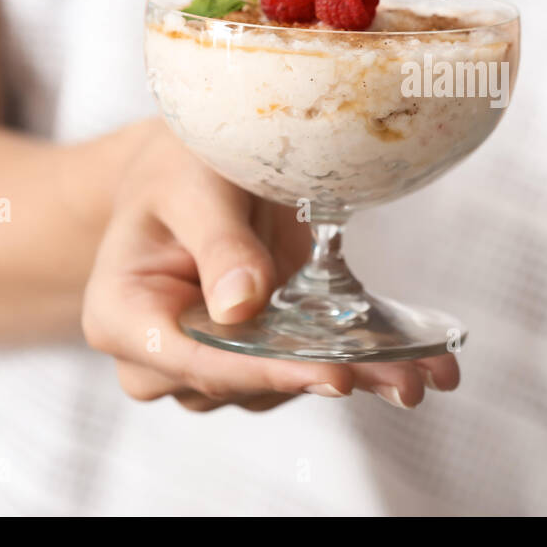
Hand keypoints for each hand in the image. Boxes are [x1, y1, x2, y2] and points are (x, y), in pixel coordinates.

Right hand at [81, 121, 458, 410]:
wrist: (186, 164)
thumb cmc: (174, 165)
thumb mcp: (193, 186)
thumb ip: (217, 242)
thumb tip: (243, 306)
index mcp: (122, 317)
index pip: (198, 360)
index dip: (267, 371)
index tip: (331, 375)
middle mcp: (163, 354)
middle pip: (245, 382)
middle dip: (322, 379)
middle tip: (396, 381)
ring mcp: (215, 356)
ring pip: (284, 383)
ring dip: (356, 376)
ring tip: (419, 372)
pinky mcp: (262, 345)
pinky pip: (311, 362)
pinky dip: (367, 363)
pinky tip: (424, 368)